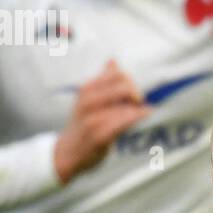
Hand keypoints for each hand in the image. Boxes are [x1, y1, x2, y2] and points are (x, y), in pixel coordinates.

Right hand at [54, 59, 150, 183]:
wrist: (67, 152)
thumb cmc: (83, 124)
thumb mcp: (88, 99)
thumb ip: (103, 81)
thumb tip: (113, 61)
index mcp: (87, 89)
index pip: (117, 73)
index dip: (130, 81)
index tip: (132, 92)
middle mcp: (88, 101)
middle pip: (124, 86)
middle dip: (137, 93)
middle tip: (138, 103)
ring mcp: (93, 119)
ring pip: (126, 105)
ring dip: (138, 108)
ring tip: (140, 112)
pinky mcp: (99, 136)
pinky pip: (124, 122)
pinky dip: (138, 116)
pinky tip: (146, 114)